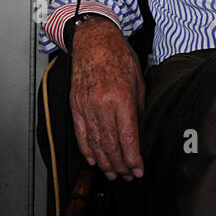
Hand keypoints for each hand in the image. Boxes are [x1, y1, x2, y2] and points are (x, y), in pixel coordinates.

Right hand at [69, 16, 144, 180]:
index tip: (138, 170)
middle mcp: (102, 103)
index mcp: (121, 97)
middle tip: (127, 175)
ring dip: (104, 162)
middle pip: (110, 145)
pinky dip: (86, 150)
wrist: (94, 40)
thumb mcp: (138, 82)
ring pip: (94, 142)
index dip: (133, 159)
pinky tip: (93, 160)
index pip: (127, 138)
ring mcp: (86, 104)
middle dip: (120, 165)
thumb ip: (138, 110)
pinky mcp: (75, 104)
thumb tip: (139, 135)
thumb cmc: (118, 56)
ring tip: (112, 173)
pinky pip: (80, 133)